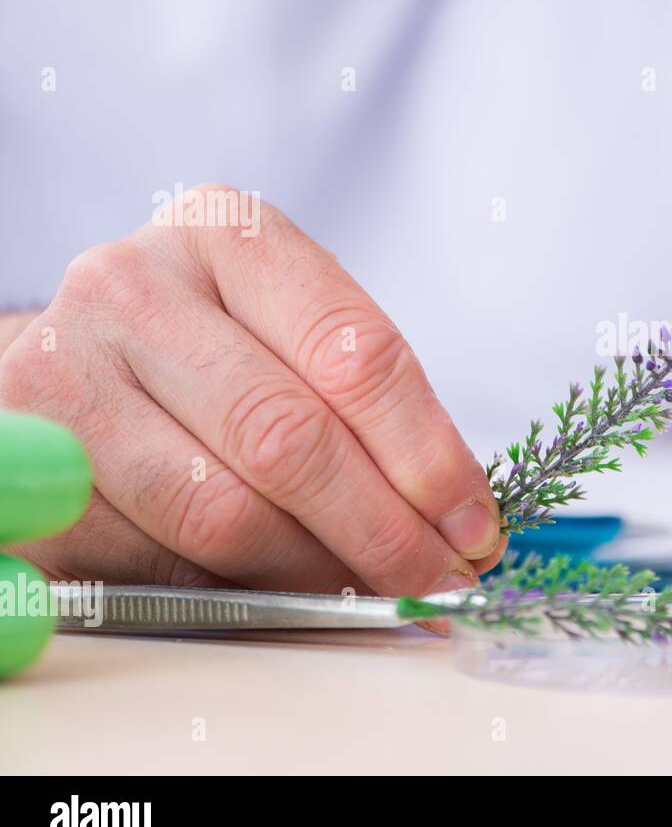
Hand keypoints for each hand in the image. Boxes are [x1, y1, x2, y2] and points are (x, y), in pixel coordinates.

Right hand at [0, 184, 505, 595]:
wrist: (79, 357)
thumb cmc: (214, 345)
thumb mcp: (292, 331)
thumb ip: (365, 404)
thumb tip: (458, 519)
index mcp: (228, 232)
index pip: (354, 352)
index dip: (426, 454)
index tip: (473, 524)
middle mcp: (135, 285)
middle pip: (289, 437)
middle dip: (383, 530)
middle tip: (437, 581)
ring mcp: (66, 367)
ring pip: (222, 509)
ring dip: (318, 573)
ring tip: (374, 594)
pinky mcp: (30, 458)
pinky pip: (158, 556)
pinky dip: (241, 589)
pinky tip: (288, 591)